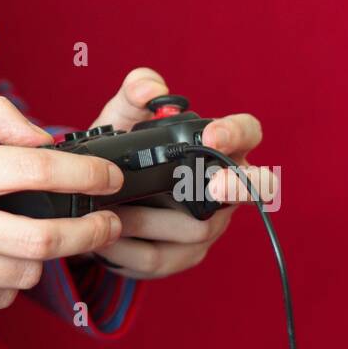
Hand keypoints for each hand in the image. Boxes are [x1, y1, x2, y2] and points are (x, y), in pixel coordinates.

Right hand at [0, 96, 128, 323]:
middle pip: (45, 238)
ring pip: (25, 273)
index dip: (85, 175)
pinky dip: (7, 282)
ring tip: (39, 238)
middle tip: (109, 222)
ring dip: (44, 257)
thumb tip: (42, 137)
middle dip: (92, 231)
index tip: (109, 179)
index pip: (36, 170)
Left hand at [80, 67, 276, 279]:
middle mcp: (221, 187)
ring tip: (111, 209)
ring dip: (148, 219)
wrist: (92, 198)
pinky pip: (161, 258)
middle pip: (255, 189)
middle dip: (237, 187)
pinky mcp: (183, 257)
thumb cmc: (119, 153)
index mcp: (215, 147)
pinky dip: (127, 248)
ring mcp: (208, 225)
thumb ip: (133, 94)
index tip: (213, 135)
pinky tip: (106, 236)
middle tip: (213, 185)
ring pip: (196, 228)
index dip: (237, 133)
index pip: (248, 133)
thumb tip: (149, 90)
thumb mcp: (120, 119)